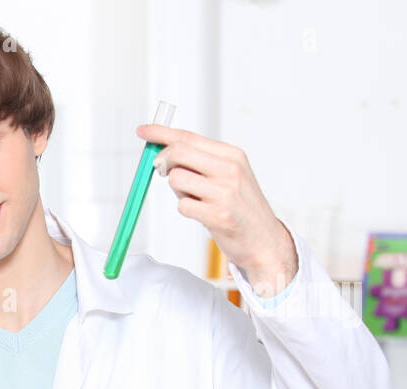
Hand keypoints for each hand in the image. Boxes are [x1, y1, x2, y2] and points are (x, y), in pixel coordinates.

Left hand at [137, 124, 297, 296]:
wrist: (264, 239)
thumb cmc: (240, 207)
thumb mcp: (229, 176)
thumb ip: (201, 163)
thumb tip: (163, 154)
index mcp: (232, 155)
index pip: (188, 137)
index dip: (161, 133)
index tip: (142, 131)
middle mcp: (229, 169)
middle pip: (178, 153)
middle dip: (162, 161)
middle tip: (161, 171)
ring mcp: (224, 192)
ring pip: (177, 179)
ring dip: (178, 191)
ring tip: (195, 199)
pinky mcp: (218, 215)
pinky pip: (183, 206)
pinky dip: (186, 210)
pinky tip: (203, 214)